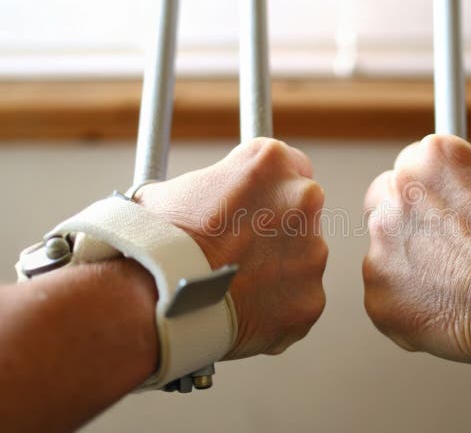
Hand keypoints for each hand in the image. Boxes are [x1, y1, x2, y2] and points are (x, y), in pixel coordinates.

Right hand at [136, 138, 327, 358]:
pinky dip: (278, 307)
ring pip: (304, 258)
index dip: (269, 190)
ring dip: (279, 269)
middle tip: (242, 248)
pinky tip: (246, 309)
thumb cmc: (157, 240)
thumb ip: (209, 188)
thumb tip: (195, 199)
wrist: (157, 296)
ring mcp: (312, 250)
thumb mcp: (175, 190)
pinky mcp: (311, 296)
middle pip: (302, 212)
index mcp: (271, 161)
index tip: (256, 205)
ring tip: (237, 284)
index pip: (290, 165)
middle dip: (278, 229)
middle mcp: (302, 198)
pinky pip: (300, 300)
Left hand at [362, 134, 470, 363]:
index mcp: (432, 158)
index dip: (431, 189)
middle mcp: (399, 191)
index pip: (413, 162)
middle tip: (438, 243)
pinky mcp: (376, 289)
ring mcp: (382, 241)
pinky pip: (382, 293)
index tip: (445, 208)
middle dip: (405, 218)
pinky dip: (404, 302)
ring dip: (404, 261)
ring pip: (381, 248)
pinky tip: (438, 308)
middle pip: (384, 197)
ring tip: (448, 282)